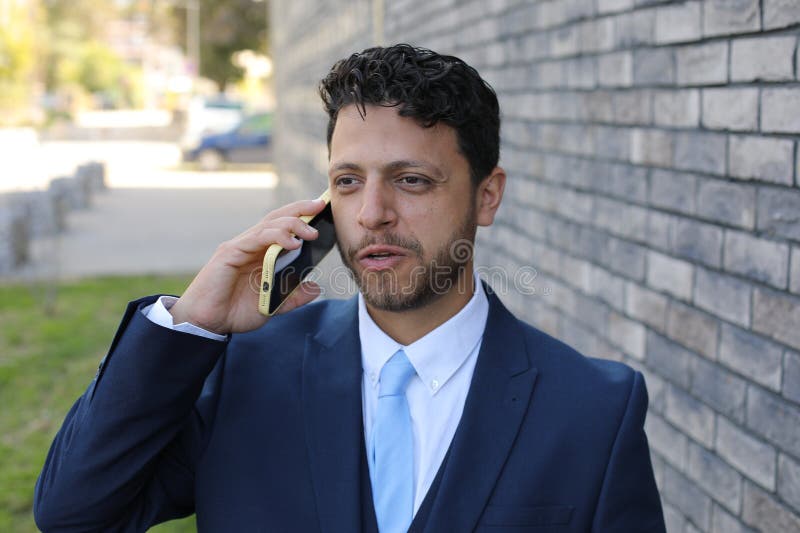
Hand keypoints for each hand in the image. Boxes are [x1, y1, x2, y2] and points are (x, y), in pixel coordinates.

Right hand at [168, 198, 325, 333]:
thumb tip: (315, 288)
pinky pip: (256, 239)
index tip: (321, 209)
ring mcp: (240, 247)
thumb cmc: (234, 312)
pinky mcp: (230, 254)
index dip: (300, 216)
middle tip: (320, 205)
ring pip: (268, 225)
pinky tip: (292, 243)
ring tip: (311, 232)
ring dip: (292, 224)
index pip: (282, 227)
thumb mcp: (272, 306)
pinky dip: (275, 237)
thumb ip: (293, 297)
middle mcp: (250, 246)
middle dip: (299, 209)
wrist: (206, 324)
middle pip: (277, 218)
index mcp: (260, 254)